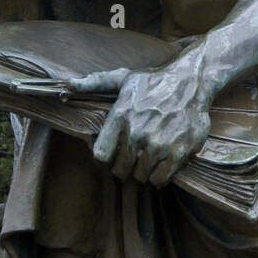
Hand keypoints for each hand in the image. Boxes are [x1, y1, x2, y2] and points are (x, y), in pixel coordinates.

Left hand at [61, 62, 211, 186]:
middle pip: (120, 170)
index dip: (105, 158)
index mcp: (120, 116)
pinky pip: (160, 179)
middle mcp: (137, 132)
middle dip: (124, 167)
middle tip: (133, 158)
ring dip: (142, 171)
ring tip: (148, 159)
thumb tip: (67, 86)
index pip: (100, 155)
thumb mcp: (123, 78)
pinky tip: (161, 165)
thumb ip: (94, 83)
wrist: (190, 80)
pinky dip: (159, 177)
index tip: (112, 154)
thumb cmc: (154, 81)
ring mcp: (158, 144)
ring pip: (140, 176)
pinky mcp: (178, 152)